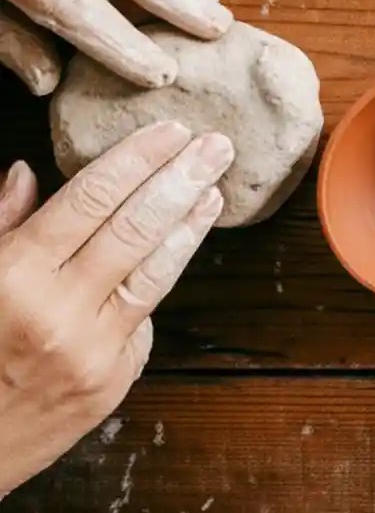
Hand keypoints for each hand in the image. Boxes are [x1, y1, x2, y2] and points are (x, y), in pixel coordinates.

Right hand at [0, 121, 231, 495]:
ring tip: (214, 192)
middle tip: (216, 146)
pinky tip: (177, 250)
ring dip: (191, 227)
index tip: (171, 131)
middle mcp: (59, 311)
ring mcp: (93, 350)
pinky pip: (143, 320)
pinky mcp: (113, 381)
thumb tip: (25, 172)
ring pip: (156, 274)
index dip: (136, 160)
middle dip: (181, 181)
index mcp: (13, 277)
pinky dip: (158, 282)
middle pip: (136, 229)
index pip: (90, 200)